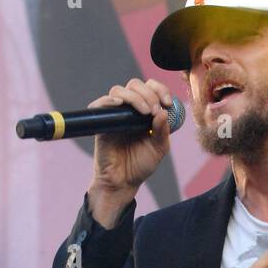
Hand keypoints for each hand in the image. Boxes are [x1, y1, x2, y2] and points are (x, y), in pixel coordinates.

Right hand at [88, 77, 174, 193]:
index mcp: (145, 112)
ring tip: (144, 112)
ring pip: (119, 90)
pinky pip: (100, 104)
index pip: (151, 89)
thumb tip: (163, 112)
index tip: (167, 103)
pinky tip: (120, 104)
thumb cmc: (140, 166)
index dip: (160, 90)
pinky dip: (109, 100)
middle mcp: (129, 110)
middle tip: (154, 110)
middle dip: (148, 94)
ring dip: (135, 97)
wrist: (122, 182)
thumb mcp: (159, 148)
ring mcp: (115, 115)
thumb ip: (163, 131)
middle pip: (135, 85)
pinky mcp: (102, 122)